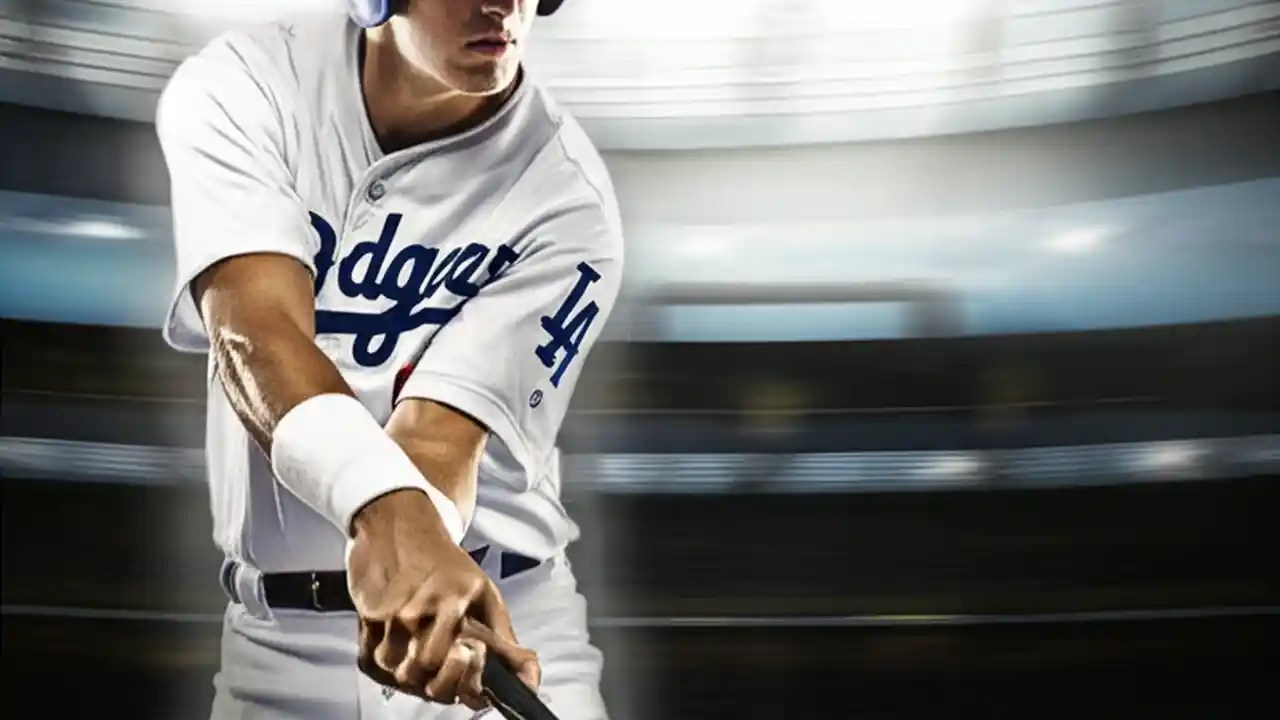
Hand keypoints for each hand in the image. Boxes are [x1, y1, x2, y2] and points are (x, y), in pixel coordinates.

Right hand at [346, 489, 539, 708]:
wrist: (399, 528)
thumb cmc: (445, 564)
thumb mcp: (484, 593)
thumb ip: (504, 638)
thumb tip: (530, 677)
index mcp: (452, 603)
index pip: (452, 663)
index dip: (459, 676)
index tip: (465, 667)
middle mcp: (416, 612)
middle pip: (420, 672)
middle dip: (435, 676)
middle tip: (443, 660)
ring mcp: (386, 617)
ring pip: (396, 671)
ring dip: (411, 669)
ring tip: (423, 647)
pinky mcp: (364, 621)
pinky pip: (374, 661)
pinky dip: (389, 662)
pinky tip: (403, 642)